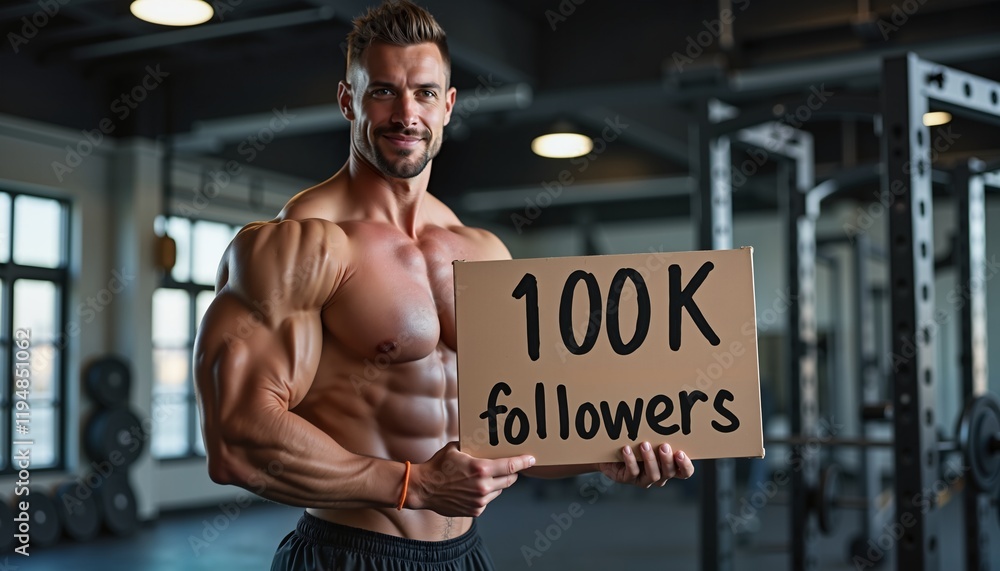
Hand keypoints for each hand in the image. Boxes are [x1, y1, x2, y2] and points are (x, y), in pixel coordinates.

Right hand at [409, 442, 534, 516]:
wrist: (423, 488)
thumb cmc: (438, 466)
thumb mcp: (456, 448)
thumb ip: (473, 445)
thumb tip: (484, 439)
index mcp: (481, 469)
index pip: (511, 466)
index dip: (524, 462)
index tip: (532, 459)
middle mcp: (483, 487)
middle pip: (510, 479)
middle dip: (512, 473)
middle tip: (510, 467)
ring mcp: (480, 501)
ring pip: (499, 490)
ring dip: (497, 483)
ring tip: (485, 477)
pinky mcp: (475, 510)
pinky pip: (488, 500)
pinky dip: (486, 494)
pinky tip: (474, 488)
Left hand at [598, 442, 693, 487]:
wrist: (609, 451)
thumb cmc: (634, 442)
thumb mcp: (649, 438)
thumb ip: (659, 434)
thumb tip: (668, 414)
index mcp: (668, 467)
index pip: (685, 472)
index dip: (685, 465)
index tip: (680, 453)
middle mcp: (659, 475)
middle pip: (670, 473)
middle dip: (667, 460)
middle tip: (664, 446)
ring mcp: (643, 479)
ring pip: (653, 475)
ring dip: (650, 459)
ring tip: (644, 445)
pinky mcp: (628, 479)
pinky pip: (632, 472)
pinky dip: (630, 460)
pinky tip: (627, 450)